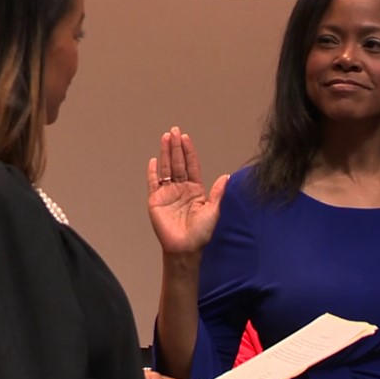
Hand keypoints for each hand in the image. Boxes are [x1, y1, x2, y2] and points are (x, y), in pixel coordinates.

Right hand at [147, 127, 228, 254]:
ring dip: (165, 153)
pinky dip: (153, 172)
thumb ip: (218, 192)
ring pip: (166, 168)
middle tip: (174, 130)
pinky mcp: (156, 201)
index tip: (186, 137)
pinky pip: (154, 183)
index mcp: (195, 189)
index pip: (191, 165)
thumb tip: (226, 176)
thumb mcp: (214, 210)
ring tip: (165, 137)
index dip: (188, 151)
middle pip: (177, 162)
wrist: (186, 248)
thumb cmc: (202, 232)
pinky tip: (153, 160)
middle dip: (176, 146)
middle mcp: (181, 189)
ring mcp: (168, 194)